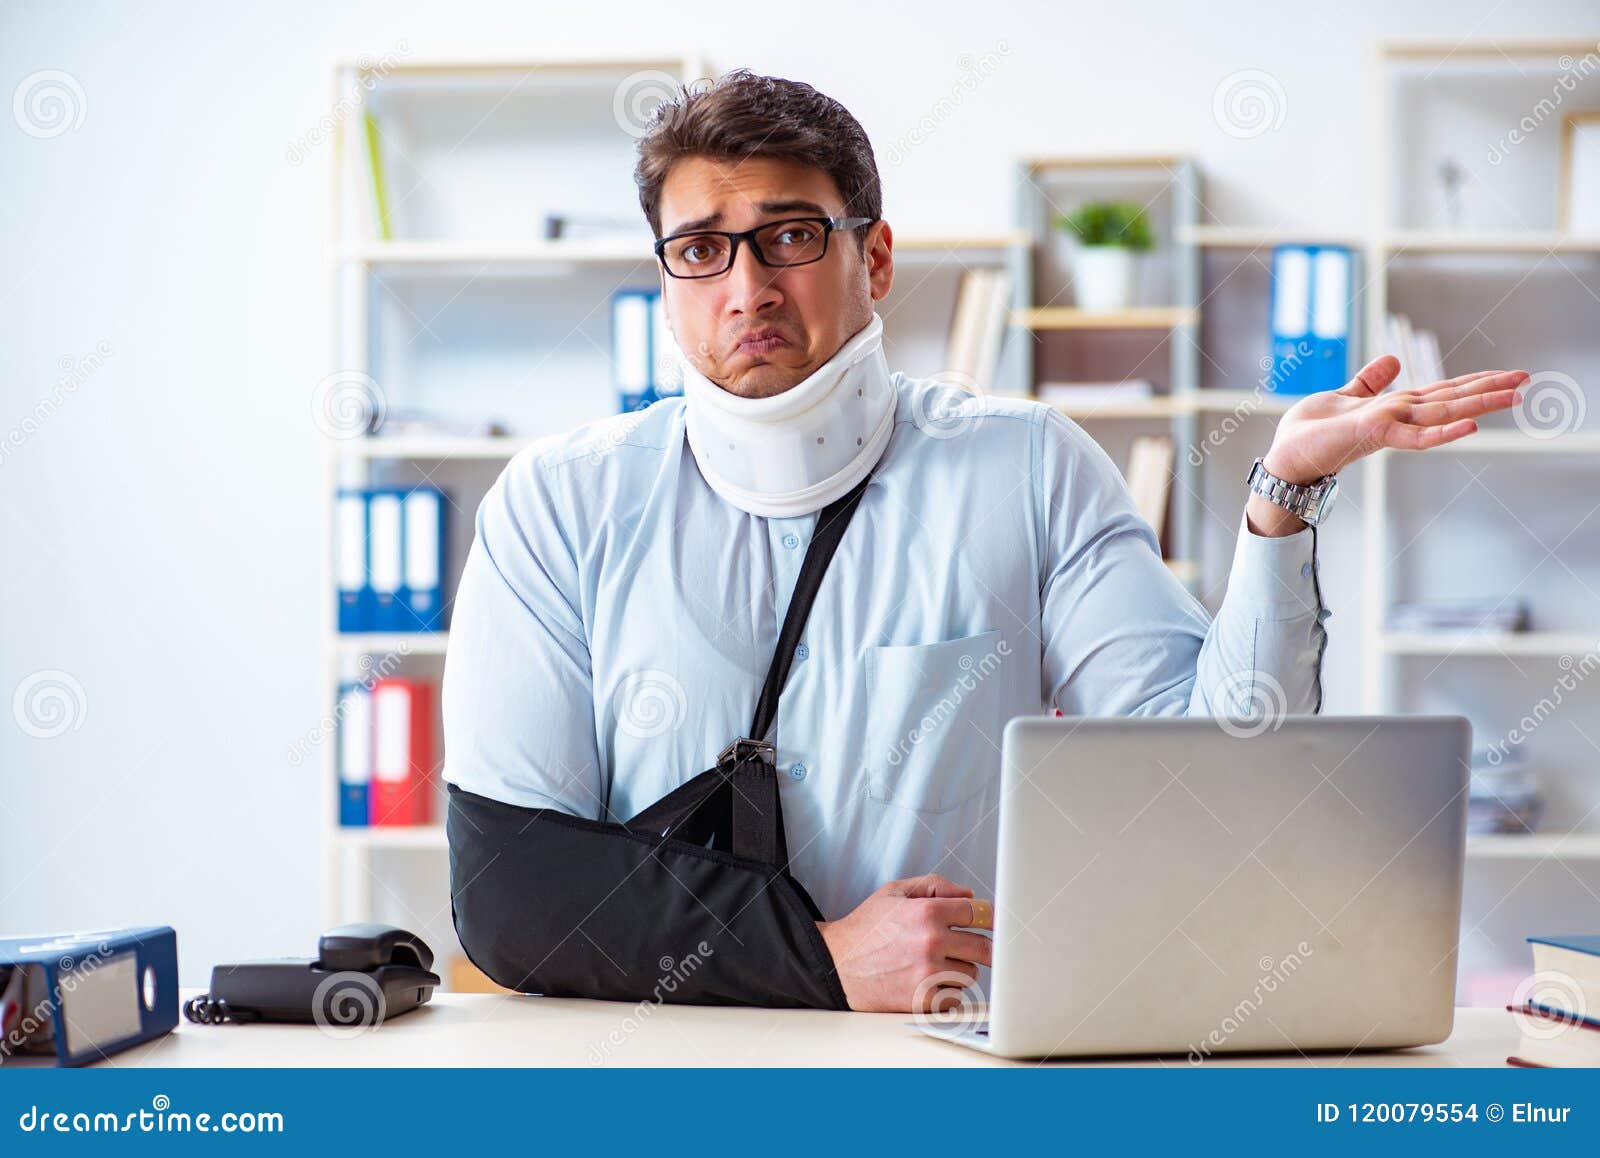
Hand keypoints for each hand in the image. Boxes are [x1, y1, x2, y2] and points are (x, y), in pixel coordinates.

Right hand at [816, 873, 994, 1012]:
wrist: (837, 965)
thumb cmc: (866, 929)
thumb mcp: (895, 892)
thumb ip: (935, 885)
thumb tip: (970, 894)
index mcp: (927, 912)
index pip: (980, 912)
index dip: (988, 916)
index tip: (990, 922)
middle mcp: (931, 942)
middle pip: (986, 947)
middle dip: (985, 946)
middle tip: (976, 946)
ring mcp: (928, 973)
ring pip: (971, 973)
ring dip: (961, 969)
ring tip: (936, 963)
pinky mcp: (923, 1000)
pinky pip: (956, 996)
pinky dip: (947, 991)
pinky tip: (929, 981)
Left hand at [1247, 358, 1527, 535]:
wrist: (1285, 457)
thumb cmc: (1311, 433)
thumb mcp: (1345, 395)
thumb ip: (1370, 381)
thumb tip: (1394, 360)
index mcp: (1395, 407)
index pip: (1442, 390)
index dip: (1473, 381)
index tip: (1507, 374)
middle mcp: (1398, 416)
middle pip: (1451, 398)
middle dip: (1488, 389)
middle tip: (1528, 380)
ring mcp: (1390, 426)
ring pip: (1442, 413)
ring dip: (1478, 403)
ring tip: (1514, 395)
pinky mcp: (1374, 435)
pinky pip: (1415, 436)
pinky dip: (1442, 432)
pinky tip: (1470, 426)